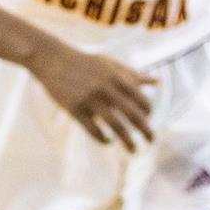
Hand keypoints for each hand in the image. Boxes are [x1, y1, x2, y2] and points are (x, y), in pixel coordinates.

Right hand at [26, 42, 155, 150]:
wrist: (51, 59)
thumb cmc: (85, 63)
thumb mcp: (111, 64)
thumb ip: (134, 75)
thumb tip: (158, 82)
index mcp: (117, 78)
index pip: (141, 100)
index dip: (148, 112)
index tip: (147, 119)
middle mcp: (106, 89)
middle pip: (133, 115)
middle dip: (146, 131)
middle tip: (152, 142)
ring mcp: (90, 99)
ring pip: (115, 126)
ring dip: (127, 141)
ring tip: (134, 151)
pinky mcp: (74, 108)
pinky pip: (93, 129)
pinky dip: (103, 139)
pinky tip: (108, 141)